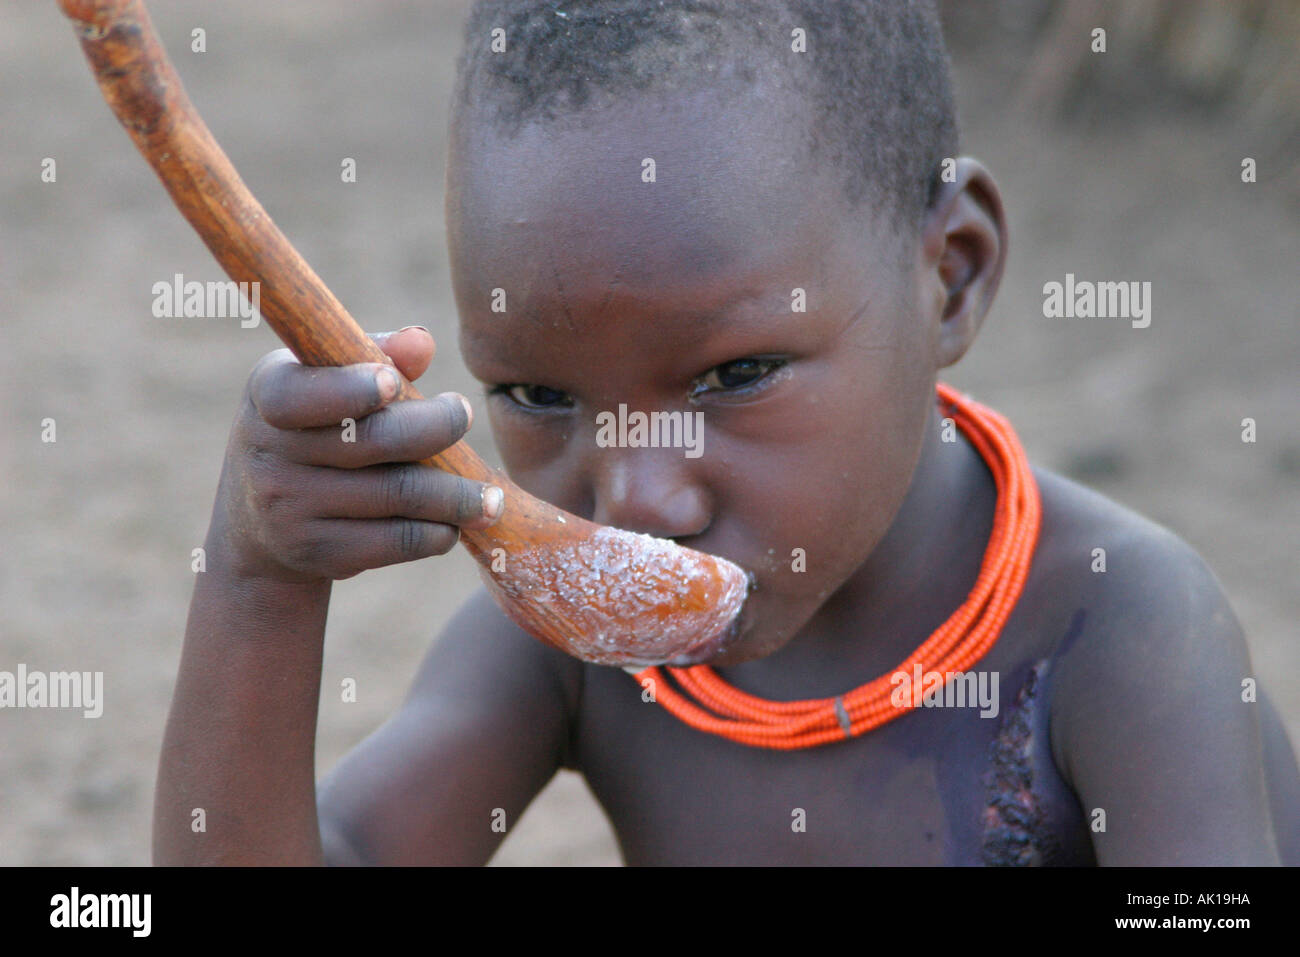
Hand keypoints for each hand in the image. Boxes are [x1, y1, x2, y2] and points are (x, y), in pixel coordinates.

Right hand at [208, 326, 500, 582]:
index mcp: (267, 395)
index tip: (396, 383)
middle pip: (372, 441)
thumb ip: (374, 355)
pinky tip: (455, 525)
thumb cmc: (315, 428)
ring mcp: (288, 508)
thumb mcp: (326, 383)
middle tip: (465, 416)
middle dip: (436, 427)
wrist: (259, 526)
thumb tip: (421, 342)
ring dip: (456, 496)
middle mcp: (268, 453)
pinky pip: (394, 542)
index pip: (298, 395)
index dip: (349, 389)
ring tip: (490, 497)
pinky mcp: (316, 552)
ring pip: (397, 495)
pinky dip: (437, 533)